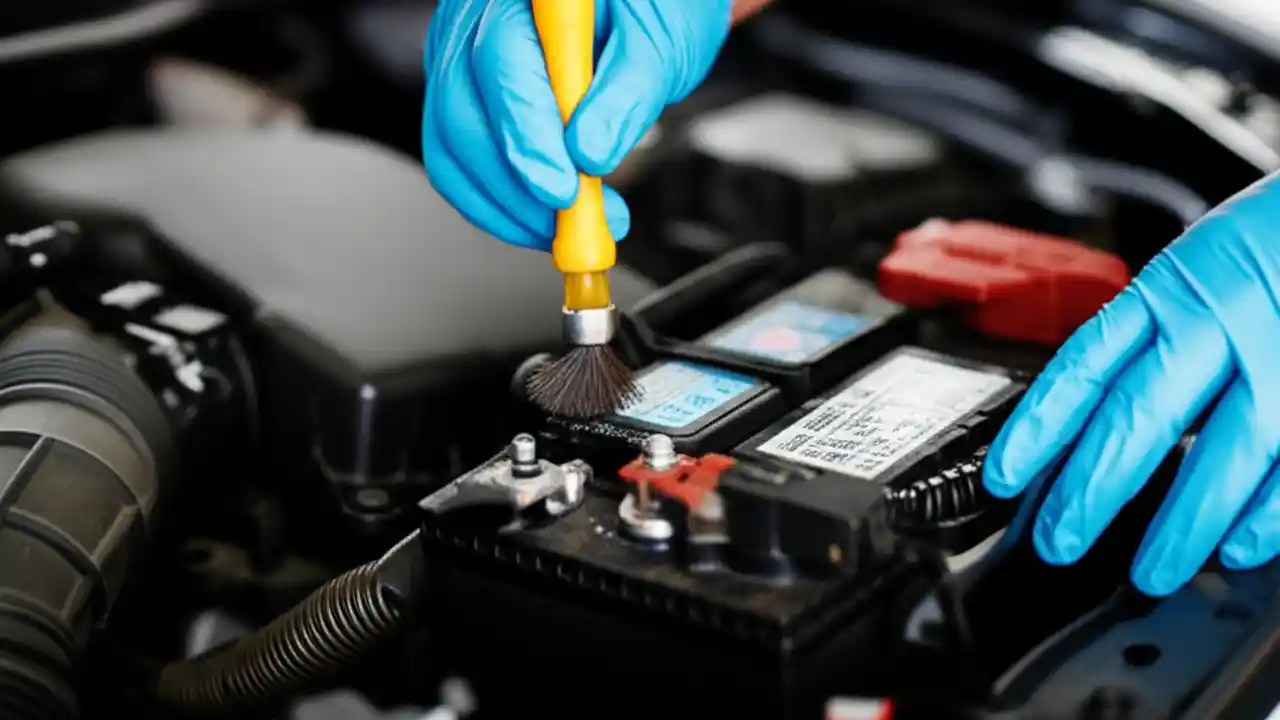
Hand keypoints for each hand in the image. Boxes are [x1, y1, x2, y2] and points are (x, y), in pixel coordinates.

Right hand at [421, 0, 732, 248]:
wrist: (645, 9)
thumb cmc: (655, 7)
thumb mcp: (661, 42)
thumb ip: (627, 94)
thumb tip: (590, 154)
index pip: (502, 64)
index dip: (528, 137)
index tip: (562, 192)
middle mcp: (476, 18)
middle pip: (463, 114)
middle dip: (518, 188)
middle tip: (577, 227)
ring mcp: (461, 56)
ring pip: (453, 147)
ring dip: (510, 206)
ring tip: (575, 230)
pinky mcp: (465, 95)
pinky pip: (461, 160)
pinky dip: (499, 203)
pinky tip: (547, 221)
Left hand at [984, 170, 1279, 595]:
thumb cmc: (1264, 244)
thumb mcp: (1191, 268)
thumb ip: (1145, 334)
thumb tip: (1081, 413)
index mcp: (1167, 291)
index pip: (1084, 366)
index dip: (1038, 427)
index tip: (1004, 477)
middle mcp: (1216, 322)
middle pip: (1139, 417)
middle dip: (1092, 490)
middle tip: (1057, 541)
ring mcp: (1276, 355)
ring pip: (1222, 454)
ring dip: (1182, 523)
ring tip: (1149, 571)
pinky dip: (1265, 513)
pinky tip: (1236, 547)